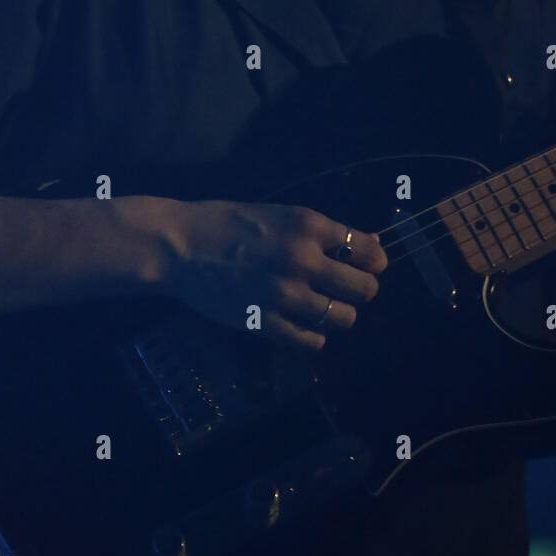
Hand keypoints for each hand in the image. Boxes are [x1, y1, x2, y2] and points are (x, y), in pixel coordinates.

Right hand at [140, 197, 386, 350]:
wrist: (181, 246)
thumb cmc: (231, 223)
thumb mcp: (282, 214)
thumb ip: (324, 232)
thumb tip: (370, 243)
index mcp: (309, 226)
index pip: (369, 251)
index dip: (374, 261)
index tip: (368, 265)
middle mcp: (303, 260)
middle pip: (365, 289)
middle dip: (362, 290)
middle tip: (347, 289)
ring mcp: (285, 295)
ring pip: (344, 318)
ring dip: (340, 315)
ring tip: (325, 308)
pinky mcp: (265, 323)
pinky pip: (312, 341)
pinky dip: (315, 336)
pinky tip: (303, 324)